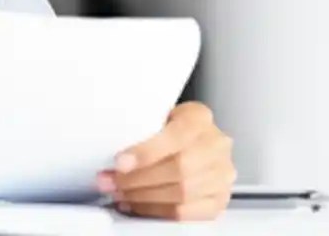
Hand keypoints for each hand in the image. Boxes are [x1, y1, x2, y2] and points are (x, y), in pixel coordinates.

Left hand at [96, 101, 235, 220]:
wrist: (190, 142)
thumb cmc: (166, 128)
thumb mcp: (154, 116)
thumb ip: (140, 128)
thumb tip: (106, 146)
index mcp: (199, 117)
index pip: (177, 135)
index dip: (147, 152)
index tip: (120, 162)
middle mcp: (216, 144)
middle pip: (179, 168)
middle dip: (138, 179)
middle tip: (110, 181)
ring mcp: (222, 173)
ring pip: (182, 192)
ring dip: (143, 196)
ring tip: (119, 193)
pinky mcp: (219, 199)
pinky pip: (186, 212)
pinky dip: (156, 210)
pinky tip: (136, 204)